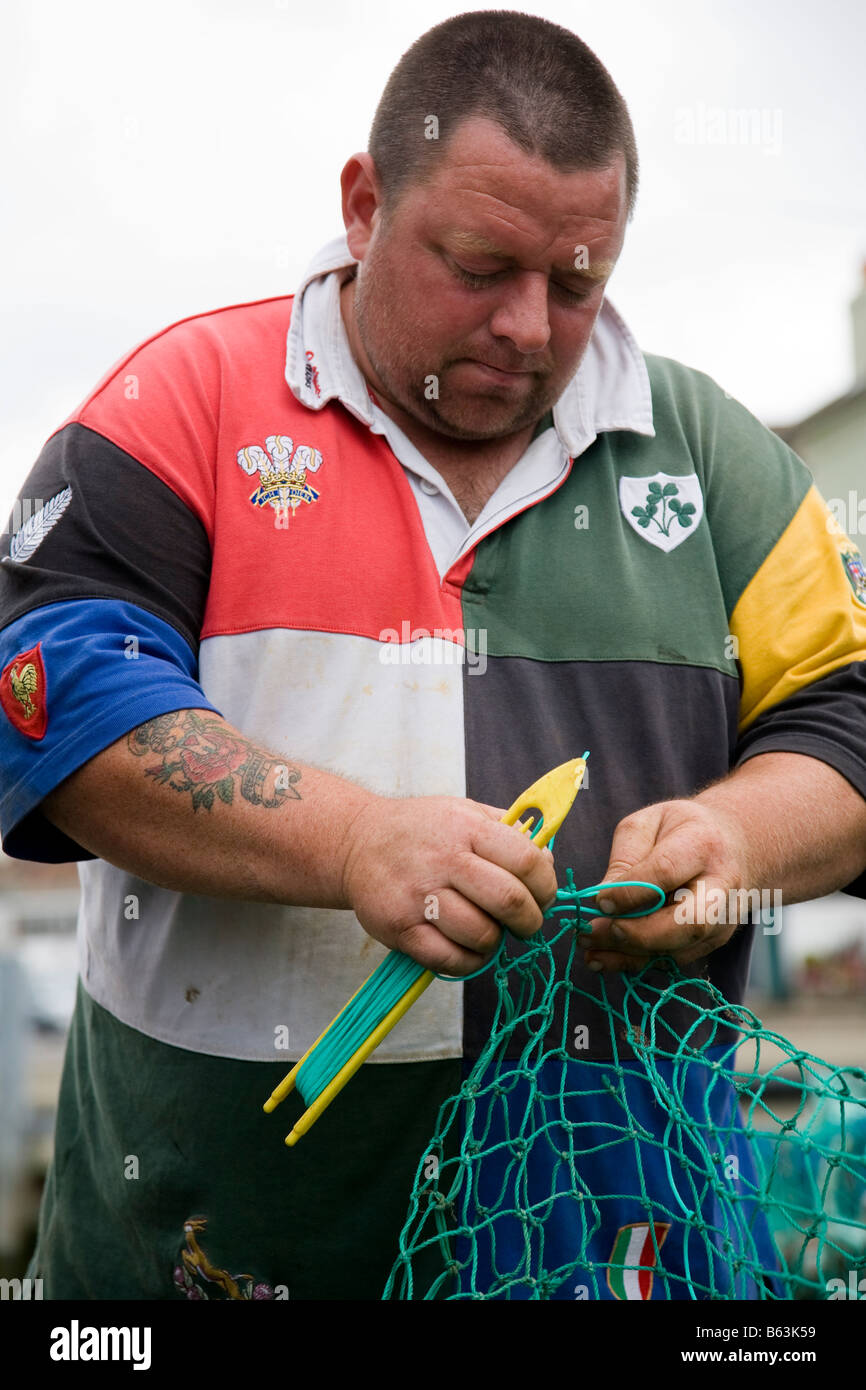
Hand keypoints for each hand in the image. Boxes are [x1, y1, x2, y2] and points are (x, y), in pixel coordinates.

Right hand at [339, 795, 557, 974]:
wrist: (357, 842)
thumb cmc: (421, 829)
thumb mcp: (466, 812)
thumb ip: (510, 832)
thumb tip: (548, 864)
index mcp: (466, 827)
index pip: (527, 861)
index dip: (546, 886)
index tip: (544, 897)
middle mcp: (442, 859)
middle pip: (509, 901)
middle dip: (529, 921)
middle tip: (525, 924)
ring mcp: (418, 895)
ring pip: (481, 935)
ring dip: (495, 941)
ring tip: (489, 932)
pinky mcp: (399, 927)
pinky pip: (449, 959)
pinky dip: (469, 961)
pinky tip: (468, 948)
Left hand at [579, 796, 753, 972]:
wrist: (736, 845)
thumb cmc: (684, 830)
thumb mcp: (648, 823)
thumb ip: (625, 858)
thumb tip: (604, 900)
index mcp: (703, 845)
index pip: (666, 872)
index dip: (630, 891)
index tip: (600, 901)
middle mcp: (722, 886)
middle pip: (689, 922)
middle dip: (639, 933)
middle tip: (597, 931)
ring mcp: (723, 918)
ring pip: (679, 949)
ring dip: (630, 955)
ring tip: (590, 950)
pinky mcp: (715, 940)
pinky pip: (674, 960)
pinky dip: (637, 963)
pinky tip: (605, 959)